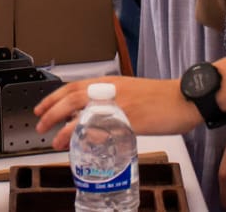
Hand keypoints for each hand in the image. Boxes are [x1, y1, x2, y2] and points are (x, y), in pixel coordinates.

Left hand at [34, 77, 199, 150]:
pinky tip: (83, 143)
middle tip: (40, 126)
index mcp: (109, 83)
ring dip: (66, 127)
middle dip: (52, 113)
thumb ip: (109, 101)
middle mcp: (111, 90)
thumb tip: (90, 117)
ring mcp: (121, 104)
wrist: (184, 97)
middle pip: (73, 98)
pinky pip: (105, 127)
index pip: (73, 87)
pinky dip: (91, 135)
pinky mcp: (132, 119)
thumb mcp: (129, 93)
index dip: (54, 98)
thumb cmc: (160, 97)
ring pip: (85, 113)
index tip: (40, 108)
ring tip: (56, 140)